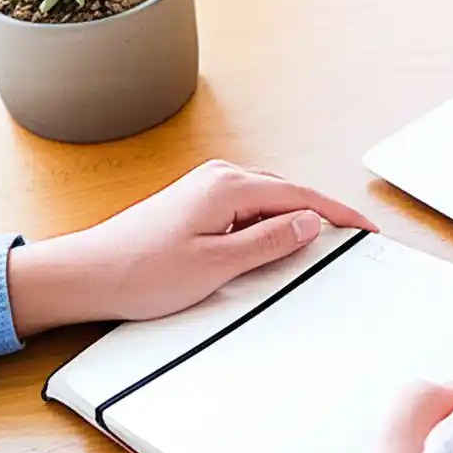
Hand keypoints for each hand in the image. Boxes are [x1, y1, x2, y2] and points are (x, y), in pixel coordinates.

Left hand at [7, 159, 375, 336]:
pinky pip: (248, 207)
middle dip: (321, 214)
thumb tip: (307, 222)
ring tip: (317, 244)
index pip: (301, 196)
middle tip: (350, 239)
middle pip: (288, 192)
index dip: (338, 214)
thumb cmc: (141, 272)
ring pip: (268, 200)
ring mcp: (206, 188)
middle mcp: (219, 178)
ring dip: (293, 219)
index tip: (365, 228)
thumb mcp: (217, 264)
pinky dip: (269, 222)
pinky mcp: (196, 202)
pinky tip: (272, 242)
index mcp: (228, 187)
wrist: (87, 275)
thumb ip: (268, 241)